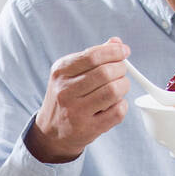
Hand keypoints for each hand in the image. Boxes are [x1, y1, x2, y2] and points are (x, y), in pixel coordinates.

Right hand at [26, 37, 130, 163]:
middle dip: (121, 69)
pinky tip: (115, 104)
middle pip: (105, 73)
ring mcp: (76, 112)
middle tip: (121, 72)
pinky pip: (117, 112)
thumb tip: (117, 43)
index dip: (114, 52)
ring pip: (113, 91)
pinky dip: (122, 105)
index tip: (124, 52)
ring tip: (120, 87)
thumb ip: (93, 56)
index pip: (93, 56)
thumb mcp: (70, 73)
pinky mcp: (88, 129)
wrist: (51, 132)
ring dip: (123, 86)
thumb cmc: (66, 97)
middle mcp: (65, 91)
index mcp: (60, 72)